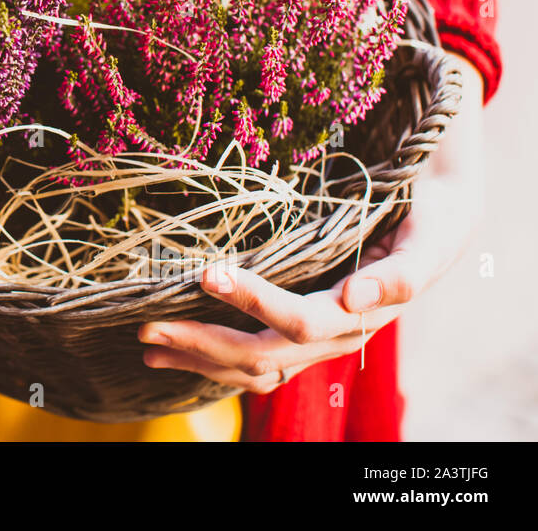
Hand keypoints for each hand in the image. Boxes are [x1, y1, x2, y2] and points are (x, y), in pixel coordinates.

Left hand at [137, 53, 485, 393]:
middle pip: (263, 355)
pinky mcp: (301, 336)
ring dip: (197, 359)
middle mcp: (335, 337)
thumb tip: (354, 301)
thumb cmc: (430, 218)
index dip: (253, 299)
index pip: (299, 320)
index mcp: (360, 314)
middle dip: (202, 342)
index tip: (207, 273)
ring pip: (252, 367)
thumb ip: (401, 272)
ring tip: (148, 348)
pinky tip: (174, 353)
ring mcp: (316, 342)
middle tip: (147, 328)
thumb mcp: (432, 235)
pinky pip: (255, 362)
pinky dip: (211, 360)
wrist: (437, 226)